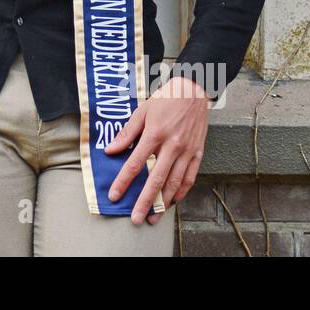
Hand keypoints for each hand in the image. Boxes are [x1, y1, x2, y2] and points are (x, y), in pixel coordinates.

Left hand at [102, 74, 209, 224]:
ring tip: (154, 217)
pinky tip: (173, 201)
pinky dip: (181, 192)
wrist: (194, 90)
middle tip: (136, 218)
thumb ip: (127, 133)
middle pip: (156, 179)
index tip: (115, 196)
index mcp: (155, 134)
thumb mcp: (142, 111)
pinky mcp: (198, 153)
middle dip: (145, 201)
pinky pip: (190, 177)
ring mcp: (187, 151)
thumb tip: (110, 150)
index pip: (136, 164)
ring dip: (163, 203)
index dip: (124, 181)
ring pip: (175, 183)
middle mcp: (172, 145)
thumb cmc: (165, 99)